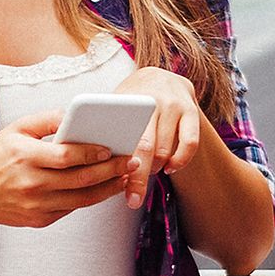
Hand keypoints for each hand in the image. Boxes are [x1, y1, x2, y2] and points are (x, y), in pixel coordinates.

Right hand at [0, 111, 127, 229]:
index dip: (93, 153)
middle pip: (81, 179)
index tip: (113, 147)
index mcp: (24, 157)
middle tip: (132, 161)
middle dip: (112, 170)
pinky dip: (91, 198)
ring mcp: (37, 205)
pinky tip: (105, 187)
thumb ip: (47, 120)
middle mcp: (32, 183)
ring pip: (83, 199)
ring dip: (108, 188)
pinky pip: (72, 208)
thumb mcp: (15, 130)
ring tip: (125, 175)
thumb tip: (77, 113)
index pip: (67, 156)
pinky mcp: (40, 220)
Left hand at [116, 66, 210, 209]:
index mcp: (127, 98)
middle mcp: (152, 99)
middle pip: (145, 148)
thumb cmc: (130, 99)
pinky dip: (180, 160)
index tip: (114, 183)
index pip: (120, 135)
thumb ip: (102, 126)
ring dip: (156, 169)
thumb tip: (82, 160)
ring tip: (147, 175)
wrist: (161, 74)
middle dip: (139, 178)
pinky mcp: (192, 111)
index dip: (117, 162)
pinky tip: (170, 169)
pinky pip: (190, 144)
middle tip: (133, 201)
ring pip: (166, 149)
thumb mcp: (115, 105)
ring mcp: (174, 105)